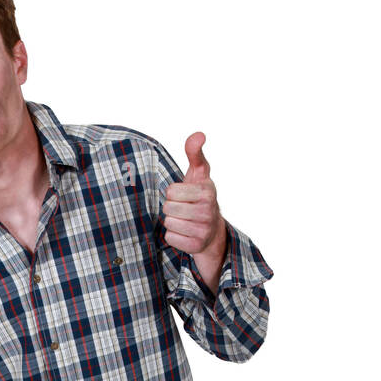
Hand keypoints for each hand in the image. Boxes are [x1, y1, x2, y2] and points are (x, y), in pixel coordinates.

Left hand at [161, 132, 226, 257]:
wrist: (212, 230)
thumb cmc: (200, 197)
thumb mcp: (199, 173)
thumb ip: (195, 152)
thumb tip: (199, 134)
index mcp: (207, 192)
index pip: (171, 191)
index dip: (174, 193)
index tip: (184, 195)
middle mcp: (208, 211)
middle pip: (168, 208)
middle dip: (172, 208)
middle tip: (183, 209)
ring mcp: (203, 230)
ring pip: (168, 223)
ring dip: (172, 222)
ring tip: (184, 220)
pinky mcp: (196, 246)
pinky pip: (170, 238)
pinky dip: (173, 236)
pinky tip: (184, 233)